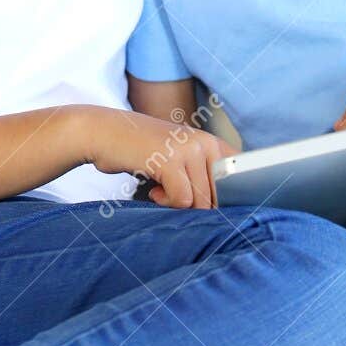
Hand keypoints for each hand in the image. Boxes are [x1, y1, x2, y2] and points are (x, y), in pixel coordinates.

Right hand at [85, 107, 237, 208]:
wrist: (105, 132)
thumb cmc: (143, 152)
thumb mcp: (179, 157)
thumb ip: (203, 176)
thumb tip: (226, 213)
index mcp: (212, 143)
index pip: (240, 178)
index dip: (231, 199)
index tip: (218, 211)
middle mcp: (205, 142)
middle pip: (220, 197)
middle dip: (199, 207)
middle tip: (176, 197)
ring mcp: (189, 149)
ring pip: (202, 201)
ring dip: (179, 205)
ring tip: (162, 190)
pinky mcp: (170, 160)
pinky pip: (182, 200)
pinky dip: (166, 203)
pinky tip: (153, 190)